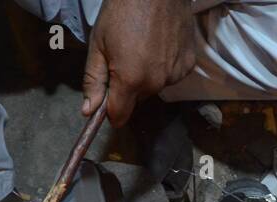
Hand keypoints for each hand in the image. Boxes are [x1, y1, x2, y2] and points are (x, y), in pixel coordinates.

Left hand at [82, 0, 196, 126]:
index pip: (119, 116)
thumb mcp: (98, 44)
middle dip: (127, 87)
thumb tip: (89, 111)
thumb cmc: (122, 10)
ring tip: (143, 46)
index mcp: (130, 80)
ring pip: (154, 87)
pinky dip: (164, 65)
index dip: (110, 110)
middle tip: (123, 57)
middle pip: (136, 100)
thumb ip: (93, 80)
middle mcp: (155, 83)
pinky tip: (159, 44)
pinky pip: (170, 75)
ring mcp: (174, 74)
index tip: (106, 97)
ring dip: (146, 76)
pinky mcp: (187, 64)